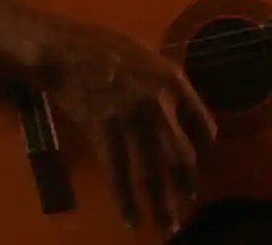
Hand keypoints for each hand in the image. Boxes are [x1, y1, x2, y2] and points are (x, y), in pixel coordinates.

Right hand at [37, 23, 216, 231]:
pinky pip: (118, 175)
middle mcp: (159, 106)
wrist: (66, 52)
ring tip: (169, 225)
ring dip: (162, 203)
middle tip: (190, 201)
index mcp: (175, 83)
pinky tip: (131, 218)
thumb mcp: (152, 57)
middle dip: (187, 183)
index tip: (202, 157)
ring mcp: (131, 123)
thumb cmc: (108, 47)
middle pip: (181, 155)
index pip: (203, 123)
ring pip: (152, 173)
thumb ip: (169, 84)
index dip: (205, 145)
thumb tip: (181, 109)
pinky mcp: (104, 135)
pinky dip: (125, 200)